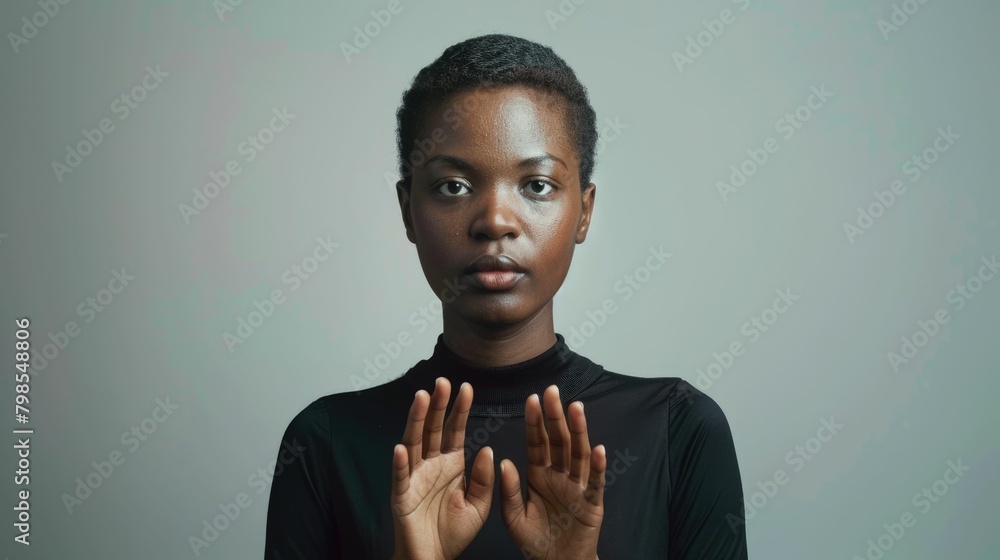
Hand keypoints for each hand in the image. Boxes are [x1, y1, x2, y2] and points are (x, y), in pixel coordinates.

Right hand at [391, 378, 494, 559]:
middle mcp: (431, 464)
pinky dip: (400, 462)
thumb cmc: (454, 532)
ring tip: (422, 398)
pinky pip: (401, 476)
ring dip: (417, 420)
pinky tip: (401, 448)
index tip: (466, 387)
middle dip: (437, 405)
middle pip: (433, 429)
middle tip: (442, 382)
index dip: (459, 409)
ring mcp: (414, 477)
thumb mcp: (479, 506)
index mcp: (451, 464)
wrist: (433, 558)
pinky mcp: (401, 495)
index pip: (455, 430)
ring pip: (414, 443)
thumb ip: (483, 479)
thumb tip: (485, 449)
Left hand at [499, 385, 605, 559]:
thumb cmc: (535, 541)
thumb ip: (510, 491)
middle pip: (559, 440)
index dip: (535, 421)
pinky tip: (597, 450)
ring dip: (578, 431)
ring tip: (576, 408)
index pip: (537, 442)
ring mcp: (578, 487)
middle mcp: (560, 475)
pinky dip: (596, 467)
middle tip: (553, 391)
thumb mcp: (514, 517)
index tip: (532, 398)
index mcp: (539, 474)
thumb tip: (504, 462)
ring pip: (578, 454)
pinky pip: (594, 483)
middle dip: (556, 416)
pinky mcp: (592, 504)